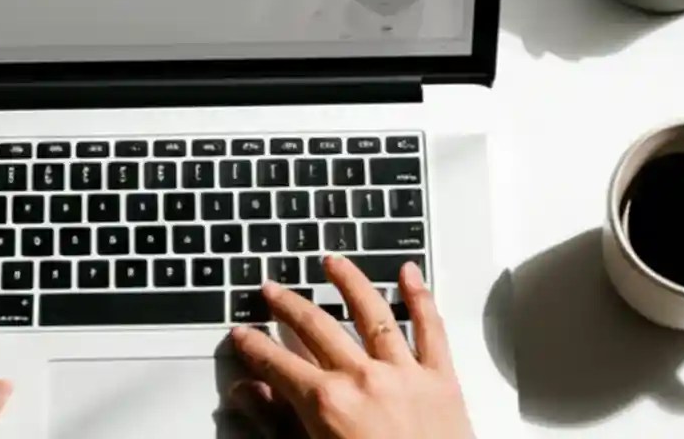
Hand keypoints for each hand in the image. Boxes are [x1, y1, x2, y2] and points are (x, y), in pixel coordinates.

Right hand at [228, 256, 473, 438]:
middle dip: (288, 305)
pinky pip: (431, 330)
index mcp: (327, 404)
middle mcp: (363, 379)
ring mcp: (404, 374)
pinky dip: (420, 297)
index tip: (242, 332)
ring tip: (332, 261)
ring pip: (372, 313)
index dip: (254, 346)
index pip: (278, 362)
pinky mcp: (441, 379)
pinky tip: (409, 272)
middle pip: (317, 327)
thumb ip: (276, 423)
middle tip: (271, 289)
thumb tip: (247, 393)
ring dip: (349, 282)